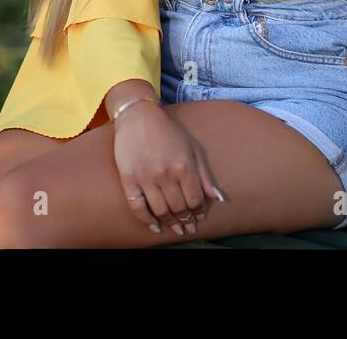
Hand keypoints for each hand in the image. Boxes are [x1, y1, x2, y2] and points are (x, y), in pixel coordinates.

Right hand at [111, 100, 224, 236]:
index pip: (195, 200)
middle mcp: (166, 174)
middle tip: (188, 229)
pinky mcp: (128, 179)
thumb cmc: (169, 132)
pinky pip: (137, 207)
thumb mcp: (193, 148)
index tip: (199, 218)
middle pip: (179, 208)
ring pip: (160, 211)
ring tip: (175, 230)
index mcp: (184, 166)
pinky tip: (155, 228)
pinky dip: (147, 221)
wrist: (139, 117)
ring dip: (170, 224)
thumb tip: (218, 198)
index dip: (198, 212)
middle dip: (186, 221)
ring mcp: (146, 178)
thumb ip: (205, 174)